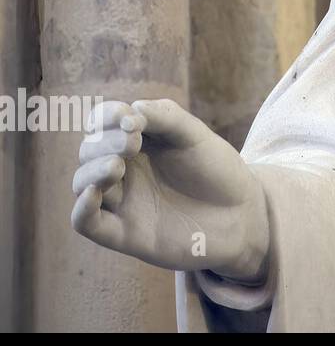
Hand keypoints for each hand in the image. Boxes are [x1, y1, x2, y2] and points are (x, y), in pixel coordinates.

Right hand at [71, 99, 269, 281]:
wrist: (242, 214)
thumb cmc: (218, 170)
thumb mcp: (195, 135)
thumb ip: (164, 117)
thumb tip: (128, 111)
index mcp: (139, 141)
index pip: (102, 121)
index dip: (106, 116)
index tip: (129, 120)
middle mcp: (125, 169)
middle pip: (90, 150)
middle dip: (104, 142)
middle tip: (133, 143)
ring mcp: (122, 201)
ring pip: (82, 183)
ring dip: (92, 170)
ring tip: (117, 165)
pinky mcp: (123, 233)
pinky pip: (86, 222)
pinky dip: (82, 208)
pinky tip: (93, 193)